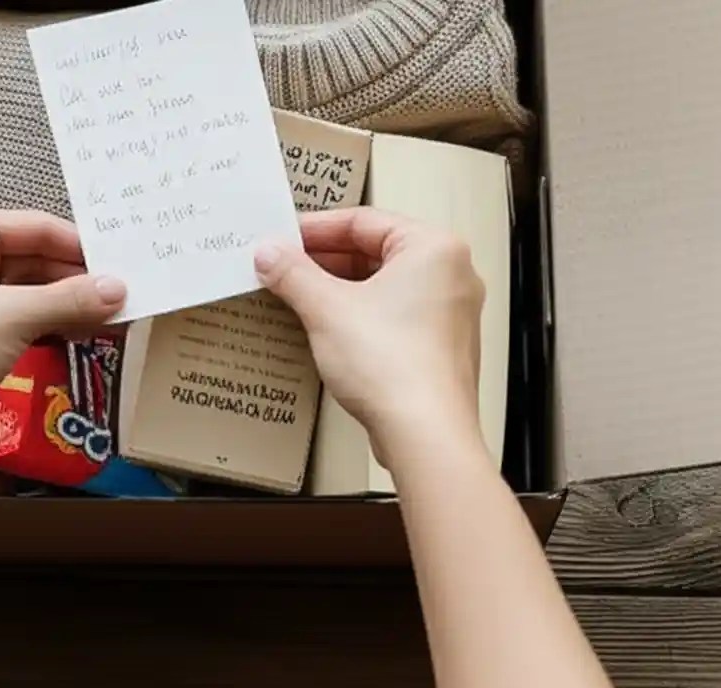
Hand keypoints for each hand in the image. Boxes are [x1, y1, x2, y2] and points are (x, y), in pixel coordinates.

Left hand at [0, 210, 125, 434]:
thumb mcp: (14, 319)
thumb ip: (71, 300)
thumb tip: (120, 290)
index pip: (37, 227)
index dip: (84, 248)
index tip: (128, 266)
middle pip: (33, 257)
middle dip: (79, 280)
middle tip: (129, 297)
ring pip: (25, 289)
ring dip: (67, 304)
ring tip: (115, 319)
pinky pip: (13, 315)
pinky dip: (46, 323)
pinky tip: (81, 334)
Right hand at [254, 208, 483, 450]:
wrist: (424, 433)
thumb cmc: (395, 368)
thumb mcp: (326, 309)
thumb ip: (293, 274)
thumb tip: (271, 255)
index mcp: (433, 249)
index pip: (364, 221)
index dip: (315, 229)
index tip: (282, 240)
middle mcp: (450, 275)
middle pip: (375, 252)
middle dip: (324, 262)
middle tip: (283, 268)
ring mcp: (449, 313)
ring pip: (384, 286)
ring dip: (339, 289)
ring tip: (297, 297)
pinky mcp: (439, 347)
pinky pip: (393, 315)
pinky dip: (359, 315)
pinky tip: (327, 328)